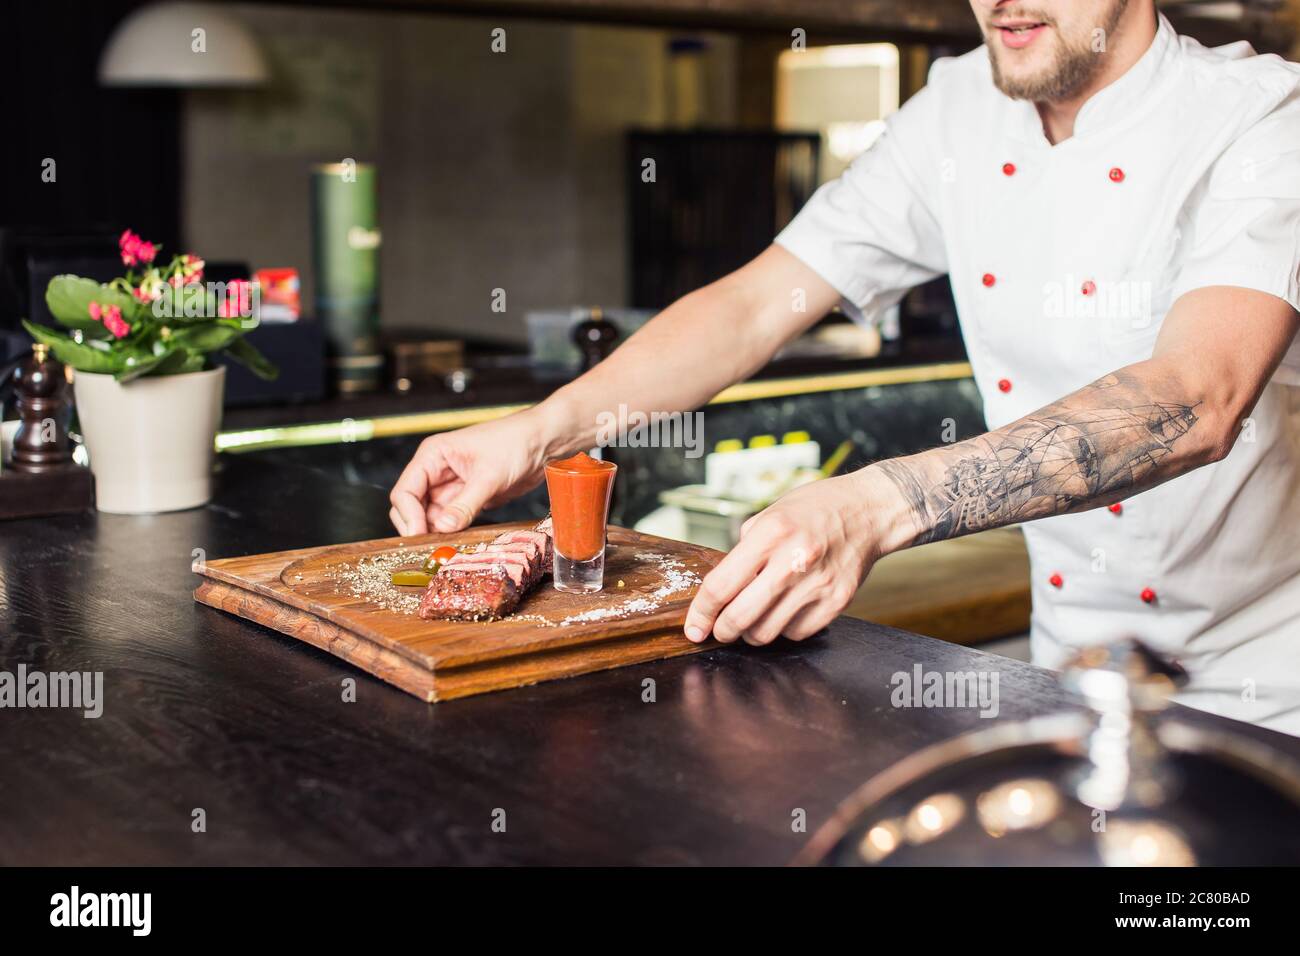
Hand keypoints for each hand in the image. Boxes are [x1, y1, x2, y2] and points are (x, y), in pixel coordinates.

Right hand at [388, 411, 556, 535]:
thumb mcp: (489, 476)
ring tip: (445, 546)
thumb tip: (443, 527)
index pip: (405, 491)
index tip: (419, 535)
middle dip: (417, 526)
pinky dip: (451, 531)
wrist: (542, 442)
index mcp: (433, 455)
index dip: (408, 516)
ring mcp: (451, 485)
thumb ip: (465, 504)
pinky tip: (458, 540)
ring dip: (435, 531)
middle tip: (430, 546)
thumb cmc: (515, 443)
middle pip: (411, 506)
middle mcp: (437, 470)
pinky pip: (450, 519)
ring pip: (430, 515)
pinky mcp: (466, 497)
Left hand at [683, 468, 895, 645]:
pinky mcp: (837, 602)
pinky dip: (783, 629)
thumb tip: (719, 588)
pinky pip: (796, 633)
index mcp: (771, 533)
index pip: (721, 585)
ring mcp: (818, 584)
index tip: (694, 626)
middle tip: (719, 629)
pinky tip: (784, 611)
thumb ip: (744, 550)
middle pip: (740, 617)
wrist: (868, 511)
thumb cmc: (815, 509)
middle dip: (722, 631)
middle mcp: (794, 560)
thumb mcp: (770, 513)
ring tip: (753, 618)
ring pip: (767, 632)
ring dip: (752, 633)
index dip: (701, 613)